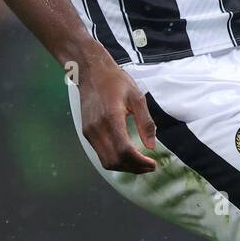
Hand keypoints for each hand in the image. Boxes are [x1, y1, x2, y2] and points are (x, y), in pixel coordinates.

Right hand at [77, 56, 158, 173]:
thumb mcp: (136, 97)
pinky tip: (127, 156)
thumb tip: (152, 145)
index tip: (153, 163)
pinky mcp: (87, 133)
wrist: (91, 72)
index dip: (139, 162)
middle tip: (149, 166)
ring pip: (106, 161)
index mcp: (111, 117)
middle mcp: (97, 128)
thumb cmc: (115, 81)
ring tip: (140, 164)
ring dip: (124, 167)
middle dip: (134, 168)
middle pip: (115, 160)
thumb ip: (145, 122)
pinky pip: (100, 154)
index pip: (124, 150)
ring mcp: (90, 132)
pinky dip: (115, 160)